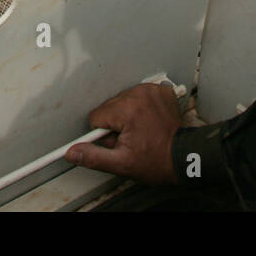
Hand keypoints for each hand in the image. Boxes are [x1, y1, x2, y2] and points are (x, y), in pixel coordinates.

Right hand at [65, 82, 180, 184]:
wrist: (184, 157)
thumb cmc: (157, 161)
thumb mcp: (121, 164)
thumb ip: (93, 156)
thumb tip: (72, 152)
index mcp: (127, 110)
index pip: (96, 116)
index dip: (104, 134)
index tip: (119, 142)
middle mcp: (138, 94)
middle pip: (109, 108)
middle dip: (115, 124)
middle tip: (132, 139)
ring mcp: (151, 90)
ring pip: (121, 101)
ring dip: (127, 115)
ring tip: (141, 130)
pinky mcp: (159, 90)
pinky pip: (138, 95)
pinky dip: (141, 107)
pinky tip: (149, 120)